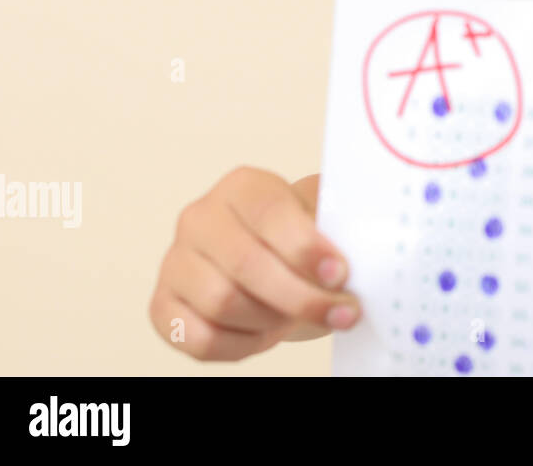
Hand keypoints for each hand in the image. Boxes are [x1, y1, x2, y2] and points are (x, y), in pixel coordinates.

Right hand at [148, 167, 360, 360]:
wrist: (271, 264)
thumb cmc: (300, 242)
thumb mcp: (323, 221)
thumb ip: (337, 229)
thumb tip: (369, 242)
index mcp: (242, 187)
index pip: (271, 213)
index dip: (307, 247)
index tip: (341, 274)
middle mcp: (200, 218)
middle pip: (247, 264)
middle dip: (302, 297)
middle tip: (342, 313)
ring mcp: (176, 261)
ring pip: (223, 303)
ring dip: (273, 320)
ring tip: (300, 318)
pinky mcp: (163, 305)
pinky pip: (200, 338)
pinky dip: (241, 345)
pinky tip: (267, 334)